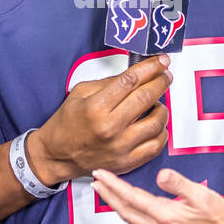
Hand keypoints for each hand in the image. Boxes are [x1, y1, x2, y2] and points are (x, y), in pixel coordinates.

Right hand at [26, 55, 171, 184]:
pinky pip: (156, 146)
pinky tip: (157, 125)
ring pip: (156, 122)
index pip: (131, 81)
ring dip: (162, 108)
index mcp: (96, 107)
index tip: (161, 61)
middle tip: (165, 76)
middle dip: (161, 82)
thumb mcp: (80, 93)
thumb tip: (135, 74)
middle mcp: (110, 127)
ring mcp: (120, 147)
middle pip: (146, 97)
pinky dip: (162, 133)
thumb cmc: (67, 123)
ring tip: (158, 103)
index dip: (150, 67)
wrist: (57, 155)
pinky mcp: (127, 162)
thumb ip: (108, 82)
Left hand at [89, 167, 223, 223]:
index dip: (114, 185)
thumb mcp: (203, 196)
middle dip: (108, 195)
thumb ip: (180, 184)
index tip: (100, 175)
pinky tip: (128, 213)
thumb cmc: (220, 219)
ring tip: (106, 195)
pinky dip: (128, 217)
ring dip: (116, 206)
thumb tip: (161, 176)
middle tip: (95, 182)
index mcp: (165, 215)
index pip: (132, 197)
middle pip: (126, 210)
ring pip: (131, 221)